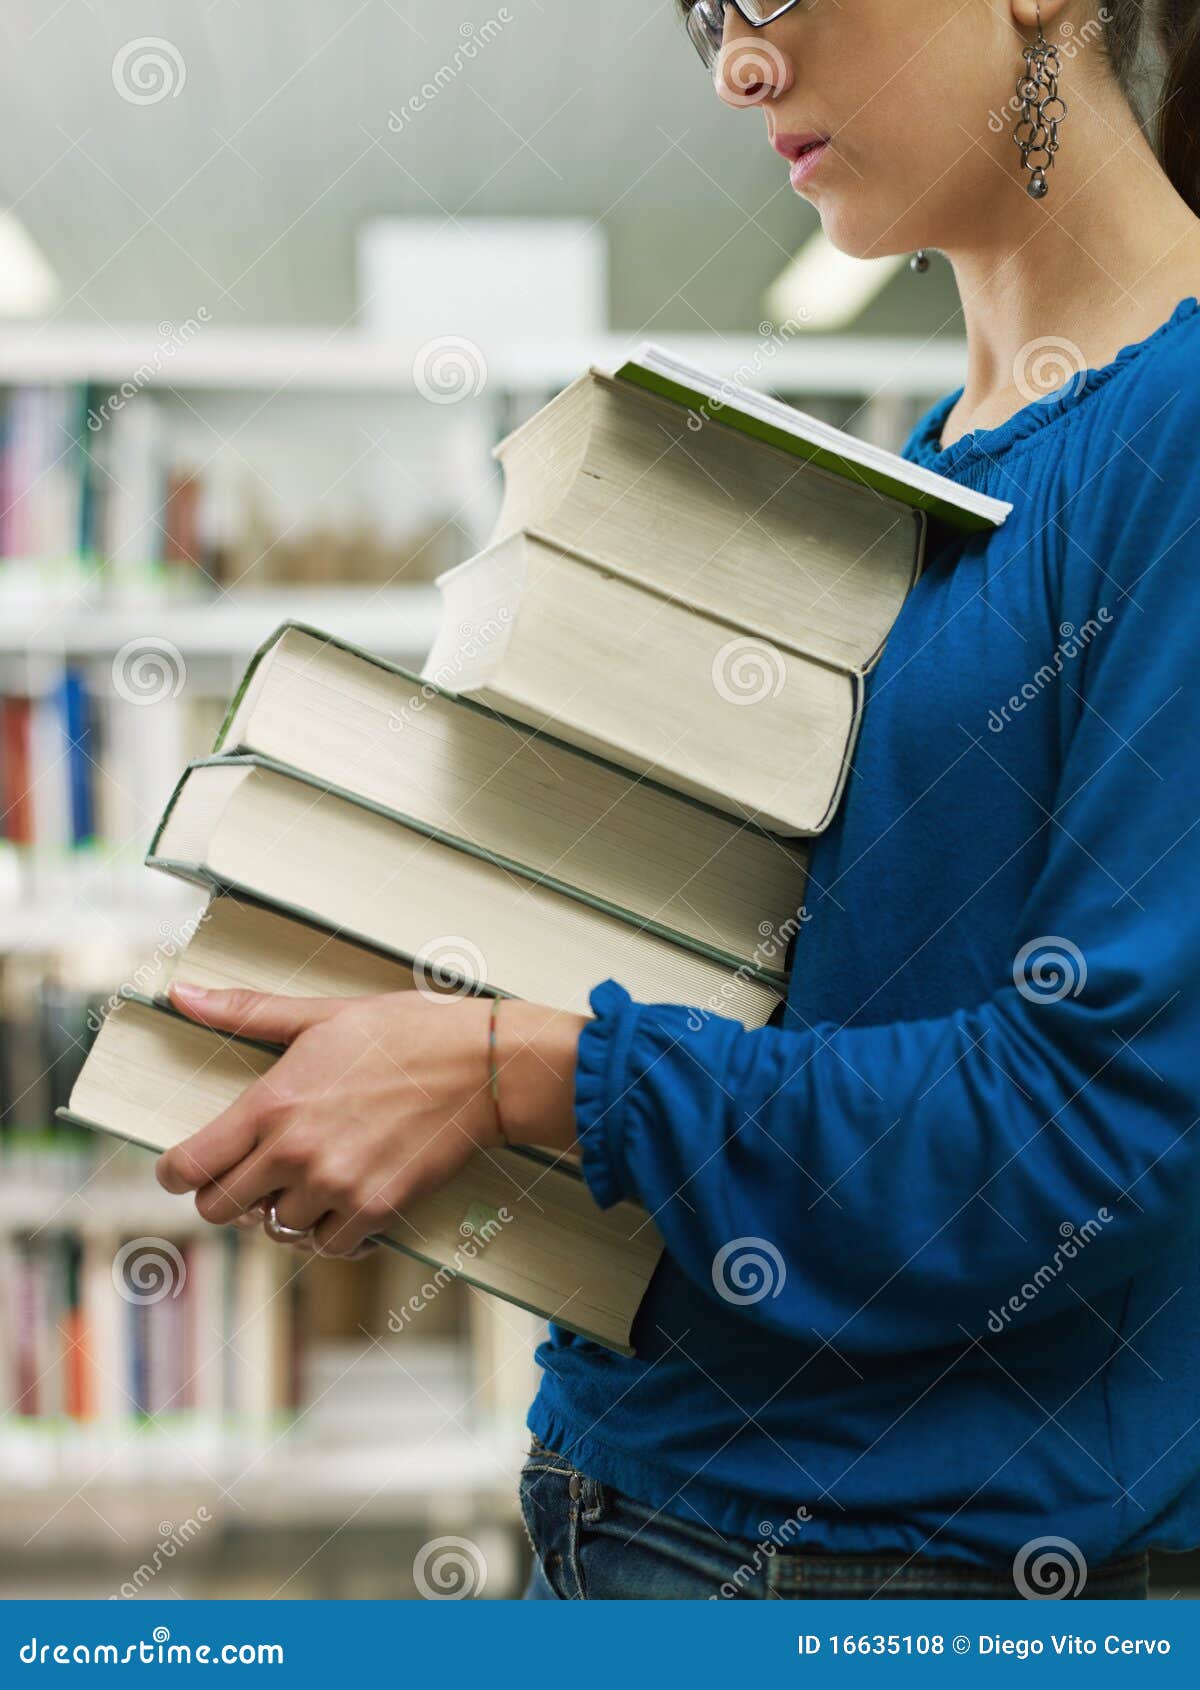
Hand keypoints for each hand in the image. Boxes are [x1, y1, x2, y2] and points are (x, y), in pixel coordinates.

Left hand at [155, 983, 583, 1256]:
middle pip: (220, 1209)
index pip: (189, 1166)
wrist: (482, 1066)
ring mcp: (336, 1186)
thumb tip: (181, 993)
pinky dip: (327, 1233)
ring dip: (281, 1211)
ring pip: (273, 1230)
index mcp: (273, 1103)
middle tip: (250, 1173)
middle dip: (226, 1194)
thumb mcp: (320, 1016)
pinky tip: (340, 1203)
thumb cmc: (406, 1032)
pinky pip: (327, 1247)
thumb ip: (245, 1012)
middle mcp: (295, 1152)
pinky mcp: (376, 1209)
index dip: (177, 1174)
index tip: (187, 1168)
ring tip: (305, 1180)